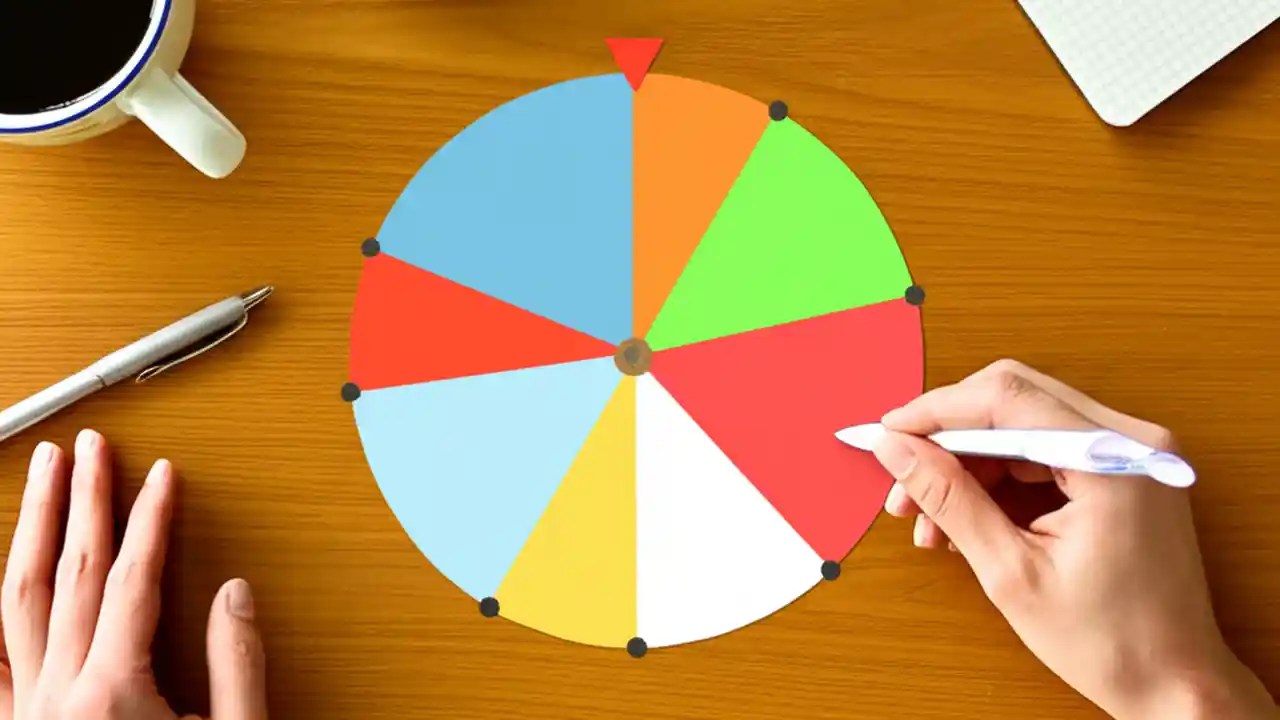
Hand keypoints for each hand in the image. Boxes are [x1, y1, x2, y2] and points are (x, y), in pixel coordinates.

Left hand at [0, 430, 266, 718]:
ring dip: (33, 530)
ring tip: (44, 479)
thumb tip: (235, 596)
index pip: (133, 579)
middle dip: (82, 500)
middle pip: (71, 574)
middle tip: (88, 448)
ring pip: (19, 601)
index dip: (151, 519)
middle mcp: (59, 696)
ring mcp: (26, 713)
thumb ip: (237, 668)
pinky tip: (1, 573)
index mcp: (114, 694)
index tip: (162, 475)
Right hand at [872, 360, 1274, 719]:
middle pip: (1012, 399)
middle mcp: (1131, 439)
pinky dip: (999, 475)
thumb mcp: (1011, 572)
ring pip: (1021, 422)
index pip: (1005, 398)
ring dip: (968, 461)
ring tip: (928, 516)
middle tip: (902, 481)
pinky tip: (966, 516)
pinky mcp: (1122, 467)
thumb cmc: (1110, 641)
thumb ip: (949, 499)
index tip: (886, 434)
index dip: (935, 411)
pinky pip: (1043, 447)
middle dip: (947, 438)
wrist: (1174, 680)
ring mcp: (1130, 450)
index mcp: (1112, 460)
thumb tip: (896, 450)